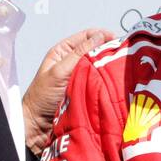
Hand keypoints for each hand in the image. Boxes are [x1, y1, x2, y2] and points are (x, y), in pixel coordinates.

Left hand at [22, 28, 114, 153]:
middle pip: (94, 50)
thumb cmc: (42, 98)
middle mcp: (72, 62)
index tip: (116, 39)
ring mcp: (79, 77)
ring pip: (98, 66)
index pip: (85, 37)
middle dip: (108, 50)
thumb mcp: (60, 71)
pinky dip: (106, 79)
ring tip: (121, 65)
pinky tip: (114, 80)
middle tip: (122, 53)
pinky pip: (98, 81)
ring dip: (108, 65)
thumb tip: (98, 36)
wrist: (38, 126)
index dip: (101, 35)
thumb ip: (79, 53)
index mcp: (63, 52)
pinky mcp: (85, 90)